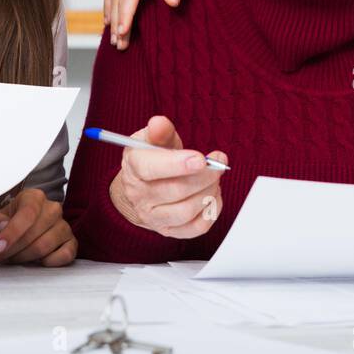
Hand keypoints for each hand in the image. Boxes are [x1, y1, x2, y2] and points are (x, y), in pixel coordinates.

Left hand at [0, 188, 76, 266]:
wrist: (18, 234)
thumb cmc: (5, 226)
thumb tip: (2, 227)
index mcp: (34, 197)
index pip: (27, 213)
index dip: (11, 233)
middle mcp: (53, 208)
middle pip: (34, 233)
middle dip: (13, 250)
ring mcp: (64, 226)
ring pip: (45, 246)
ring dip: (25, 258)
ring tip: (12, 260)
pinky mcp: (72, 243)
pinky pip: (66, 255)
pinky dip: (49, 262)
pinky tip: (37, 262)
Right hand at [108, 115, 226, 237]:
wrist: (143, 185)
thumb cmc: (152, 157)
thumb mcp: (152, 138)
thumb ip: (160, 130)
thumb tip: (159, 123)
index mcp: (134, 167)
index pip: (150, 169)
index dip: (177, 164)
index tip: (200, 158)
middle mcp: (140, 195)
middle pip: (175, 191)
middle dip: (204, 176)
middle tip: (218, 164)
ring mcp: (153, 216)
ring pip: (186, 211)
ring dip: (209, 192)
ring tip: (215, 178)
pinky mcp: (168, 231)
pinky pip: (196, 228)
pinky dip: (212, 211)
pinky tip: (213, 194)